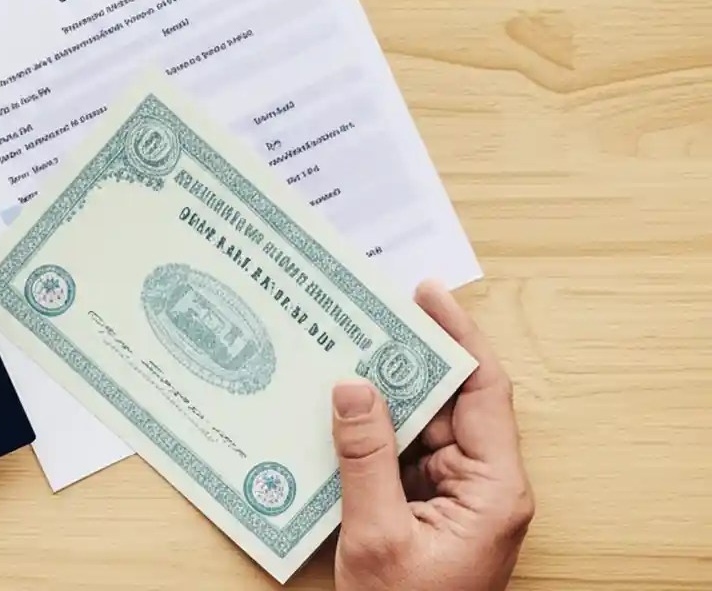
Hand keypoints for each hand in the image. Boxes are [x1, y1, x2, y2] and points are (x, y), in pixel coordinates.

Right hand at [331, 280, 534, 590]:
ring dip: (383, 398)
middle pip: (449, 402)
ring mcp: (457, 498)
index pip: (482, 389)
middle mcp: (484, 485)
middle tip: (364, 318)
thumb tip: (354, 387)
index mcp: (493, 488)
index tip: (425, 294)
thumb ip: (364, 457)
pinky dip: (373, 435)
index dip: (456, 335)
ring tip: (341, 359)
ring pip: (421, 427)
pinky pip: (404, 456)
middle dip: (406, 361)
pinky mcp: (430, 511)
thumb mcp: (376, 536)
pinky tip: (338, 415)